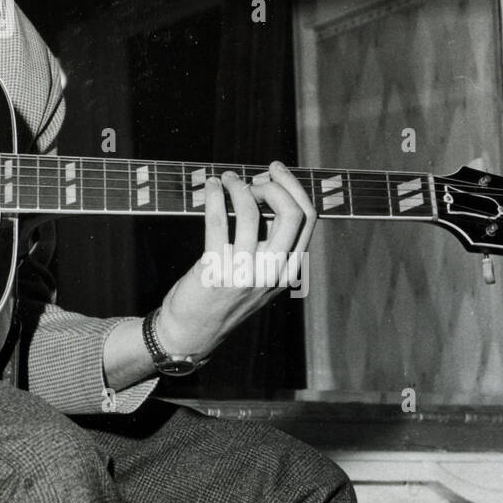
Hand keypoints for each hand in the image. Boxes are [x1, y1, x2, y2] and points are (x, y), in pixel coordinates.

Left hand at [153, 162, 315, 357]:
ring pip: (252, 212)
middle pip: (292, 213)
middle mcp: (273, 272)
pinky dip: (214, 196)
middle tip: (251, 177)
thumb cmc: (223, 295)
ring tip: (225, 180)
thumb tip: (266, 191)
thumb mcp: (258, 272)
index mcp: (288, 269)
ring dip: (238, 186)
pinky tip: (211, 187)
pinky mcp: (216, 270)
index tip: (275, 170)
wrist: (193, 332)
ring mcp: (246, 273)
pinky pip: (218, 220)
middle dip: (274, 184)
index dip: (293, 187)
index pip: (309, 219)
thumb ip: (268, 241)